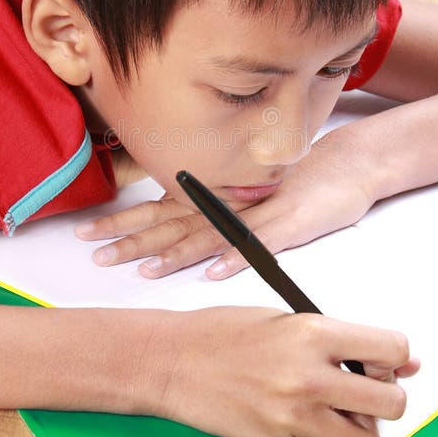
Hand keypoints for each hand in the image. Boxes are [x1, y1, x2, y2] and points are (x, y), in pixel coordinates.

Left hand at [75, 125, 377, 277]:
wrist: (349, 165)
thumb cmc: (297, 181)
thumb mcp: (248, 194)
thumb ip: (212, 208)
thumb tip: (172, 223)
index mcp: (214, 197)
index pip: (159, 212)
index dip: (123, 224)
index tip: (88, 236)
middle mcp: (228, 203)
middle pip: (173, 224)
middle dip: (134, 241)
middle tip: (98, 257)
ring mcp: (257, 214)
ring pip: (209, 235)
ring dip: (176, 253)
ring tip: (147, 271)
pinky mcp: (288, 224)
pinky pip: (257, 243)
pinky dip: (234, 257)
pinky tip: (212, 271)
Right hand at [153, 306, 417, 436]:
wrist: (174, 361)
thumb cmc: (226, 331)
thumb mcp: (287, 318)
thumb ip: (344, 340)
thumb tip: (405, 362)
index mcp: (313, 333)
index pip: (393, 349)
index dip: (394, 355)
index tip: (381, 358)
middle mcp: (309, 378)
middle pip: (393, 403)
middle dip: (386, 395)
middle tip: (363, 386)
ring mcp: (294, 418)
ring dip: (362, 425)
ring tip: (337, 407)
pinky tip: (299, 415)